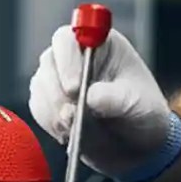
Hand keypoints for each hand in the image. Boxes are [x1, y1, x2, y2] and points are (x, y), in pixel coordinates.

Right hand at [29, 26, 180, 181]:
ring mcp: (58, 78)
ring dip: (53, 111)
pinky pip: (38, 109)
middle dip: (57, 92)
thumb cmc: (142, 111)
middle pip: (49, 62)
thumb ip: (115, 98)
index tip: (74, 88)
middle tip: (71, 116)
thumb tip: (90, 98)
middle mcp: (75, 56)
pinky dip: (50, 123)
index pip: (70, 38)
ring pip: (40, 86)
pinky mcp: (50, 101)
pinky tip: (68, 133)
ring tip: (74, 129)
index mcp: (100, 44)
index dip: (67, 60)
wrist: (137, 143)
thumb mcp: (137, 104)